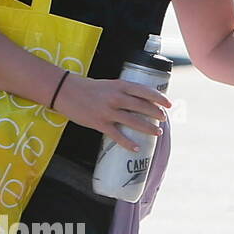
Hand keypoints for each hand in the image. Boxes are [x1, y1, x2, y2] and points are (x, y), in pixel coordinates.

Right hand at [54, 74, 171, 152]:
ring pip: (133, 121)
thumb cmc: (86, 88)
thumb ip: (121, 92)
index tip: (168, 104)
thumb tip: (136, 102)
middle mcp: (116, 97)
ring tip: (157, 132)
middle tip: (164, 119)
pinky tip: (136, 148)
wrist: (65, 91)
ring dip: (148, 128)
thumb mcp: (107, 85)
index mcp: (119, 85)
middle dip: (156, 113)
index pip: (144, 91)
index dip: (158, 98)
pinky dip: (128, 143)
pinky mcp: (99, 123)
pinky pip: (117, 136)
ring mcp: (107, 111)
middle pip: (142, 106)